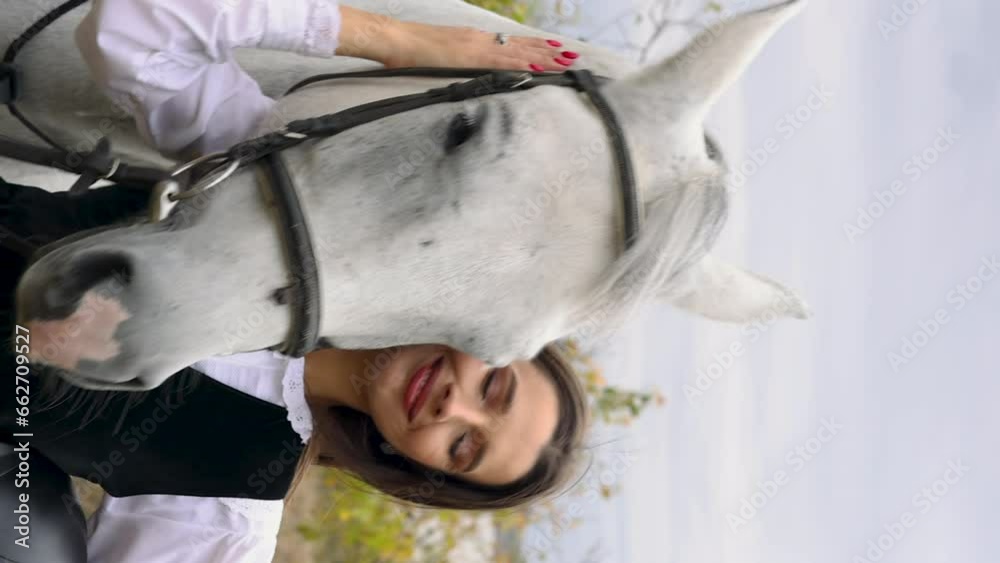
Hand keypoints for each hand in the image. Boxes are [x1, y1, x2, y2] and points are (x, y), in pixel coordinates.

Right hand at [335, 7, 578, 71]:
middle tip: (572, 57)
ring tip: (566, 61)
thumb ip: (461, 65)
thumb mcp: (444, 58)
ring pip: (519, 52)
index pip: (512, 45)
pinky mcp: (471, 56)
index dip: (535, 49)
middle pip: (522, 47)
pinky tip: (541, 68)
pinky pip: (504, 62)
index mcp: (476, 41)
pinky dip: (524, 65)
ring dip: (544, 57)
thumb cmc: (414, 52)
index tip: (555, 52)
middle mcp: (481, 40)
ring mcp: (478, 47)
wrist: (396, 41)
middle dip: (548, 53)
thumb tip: (474, 75)